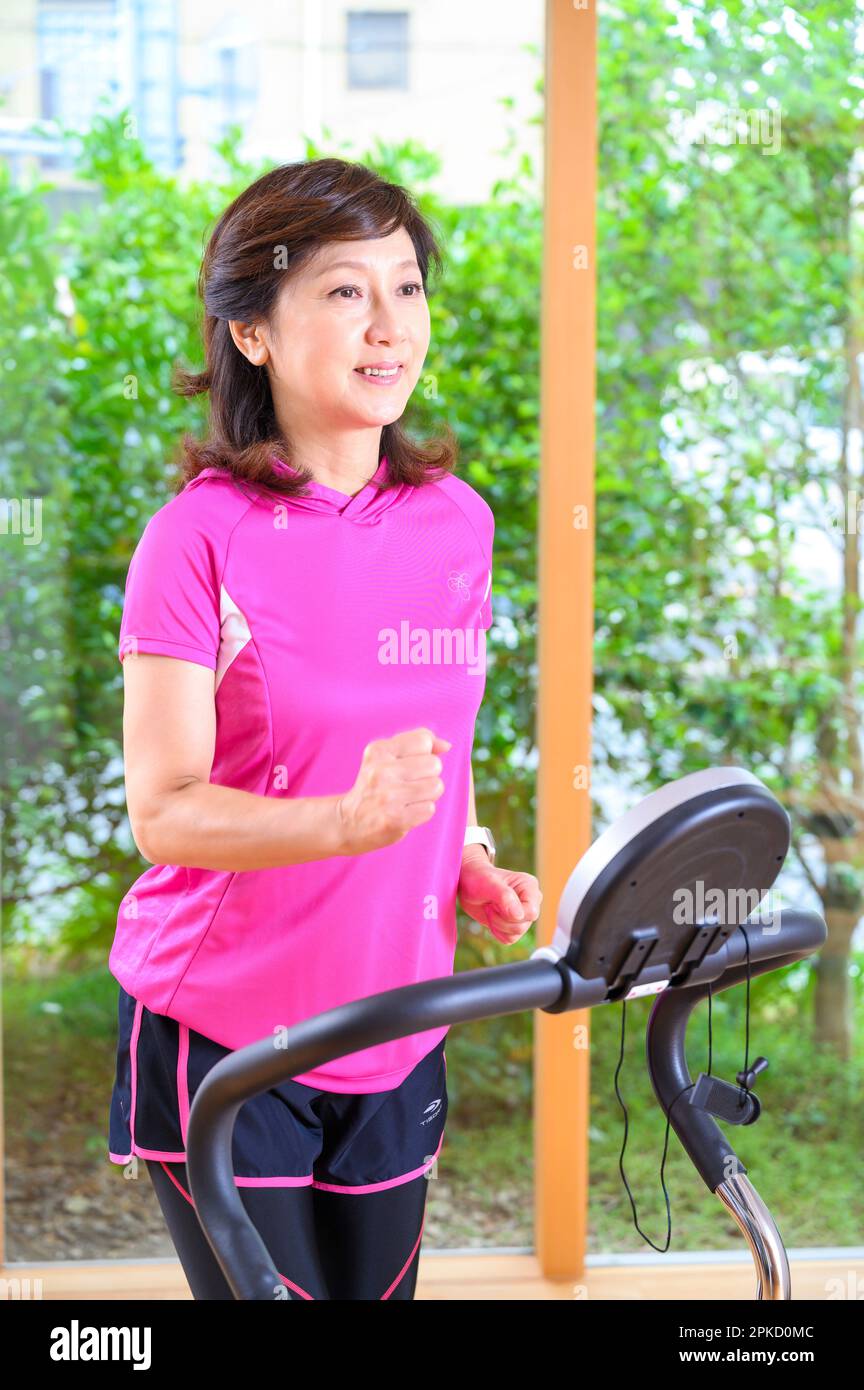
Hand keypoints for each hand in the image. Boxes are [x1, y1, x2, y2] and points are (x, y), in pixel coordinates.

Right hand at [335, 727, 450, 855]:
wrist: (349, 822)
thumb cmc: (375, 786)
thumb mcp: (387, 757)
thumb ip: (417, 744)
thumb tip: (446, 746)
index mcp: (379, 750)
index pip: (423, 741)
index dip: (423, 754)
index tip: (409, 766)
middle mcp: (381, 771)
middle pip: (434, 764)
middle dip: (428, 776)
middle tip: (409, 785)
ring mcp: (388, 796)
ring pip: (436, 786)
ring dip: (427, 796)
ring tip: (408, 799)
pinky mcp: (395, 819)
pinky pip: (430, 809)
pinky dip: (422, 812)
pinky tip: (406, 812)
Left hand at [458, 846, 542, 944]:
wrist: (468, 885)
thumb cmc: (478, 879)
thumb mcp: (488, 884)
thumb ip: (504, 897)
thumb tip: (519, 916)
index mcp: (530, 886)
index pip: (531, 912)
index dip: (511, 915)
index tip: (495, 903)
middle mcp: (531, 901)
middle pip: (523, 925)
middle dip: (501, 920)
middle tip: (490, 905)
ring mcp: (523, 914)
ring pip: (516, 934)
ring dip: (498, 925)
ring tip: (490, 909)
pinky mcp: (515, 924)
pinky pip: (510, 939)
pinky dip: (497, 932)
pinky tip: (491, 918)